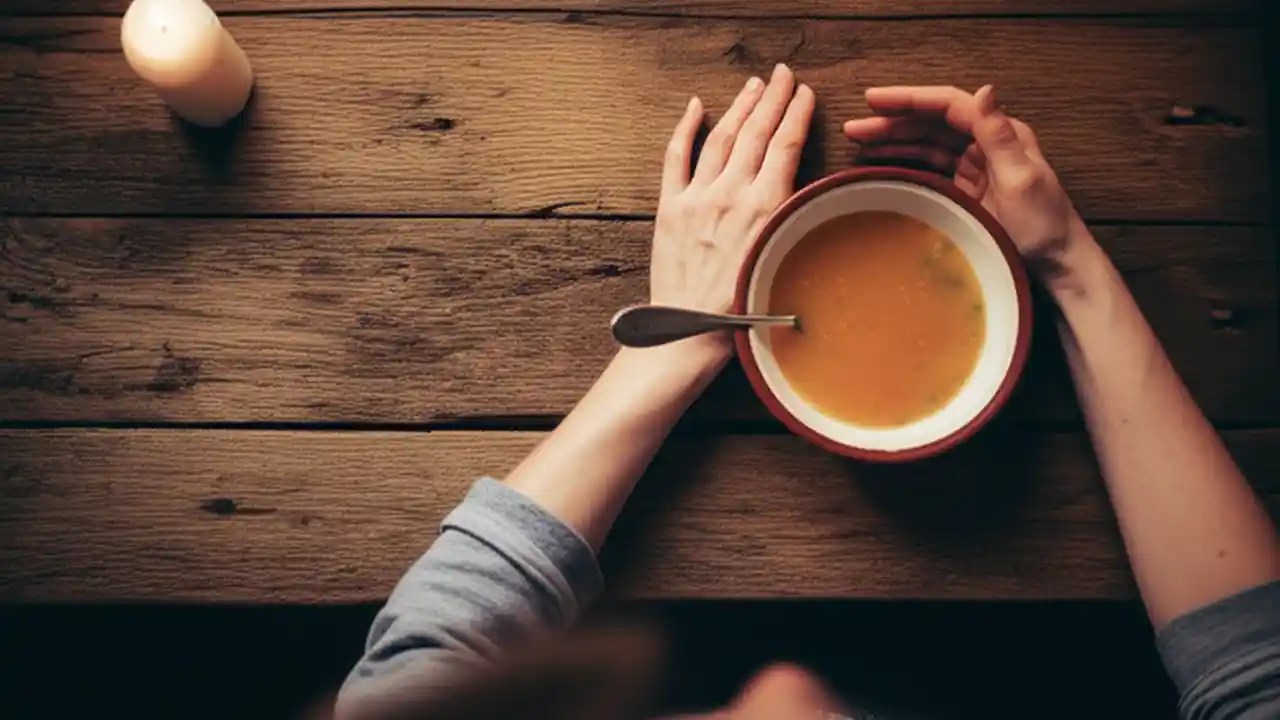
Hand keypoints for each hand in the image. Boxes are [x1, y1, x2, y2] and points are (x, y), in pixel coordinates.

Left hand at [651, 63, 814, 356]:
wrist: (690, 331)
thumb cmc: (743, 311)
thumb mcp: (785, 263)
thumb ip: (796, 225)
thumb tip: (814, 199)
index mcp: (766, 210)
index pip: (785, 146)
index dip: (796, 113)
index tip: (804, 93)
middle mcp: (731, 196)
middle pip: (756, 133)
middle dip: (772, 98)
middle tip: (783, 75)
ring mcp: (697, 198)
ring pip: (722, 138)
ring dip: (739, 107)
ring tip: (753, 85)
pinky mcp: (670, 209)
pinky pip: (676, 158)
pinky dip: (685, 128)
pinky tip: (695, 106)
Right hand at [843, 85, 1085, 279]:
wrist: (1057, 262)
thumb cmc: (1045, 224)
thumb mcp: (1021, 178)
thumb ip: (1000, 135)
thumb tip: (984, 89)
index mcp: (1002, 133)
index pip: (949, 105)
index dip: (910, 99)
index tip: (874, 100)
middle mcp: (987, 142)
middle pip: (932, 122)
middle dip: (892, 120)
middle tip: (853, 126)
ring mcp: (976, 165)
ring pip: (927, 142)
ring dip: (894, 139)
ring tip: (858, 141)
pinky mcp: (967, 187)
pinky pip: (930, 166)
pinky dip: (905, 162)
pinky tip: (882, 163)